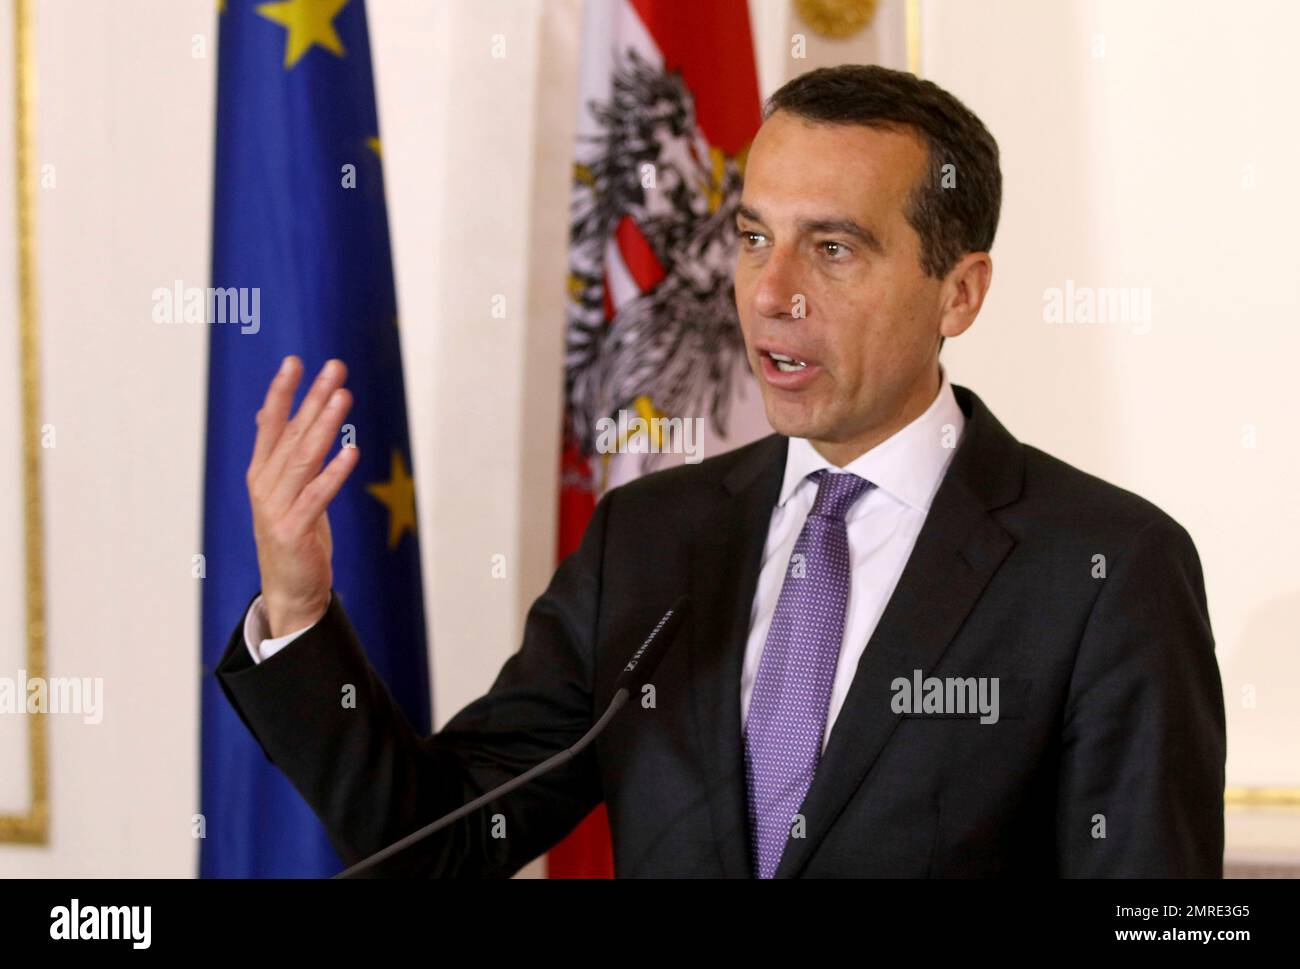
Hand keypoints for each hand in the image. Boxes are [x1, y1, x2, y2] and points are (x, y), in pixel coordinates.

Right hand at [246, 355, 359, 636]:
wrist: (290, 590)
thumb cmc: (292, 535)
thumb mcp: (281, 489)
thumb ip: (277, 451)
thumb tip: (265, 412)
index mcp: (261, 472)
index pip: (270, 424)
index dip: (281, 392)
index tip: (295, 361)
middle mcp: (264, 485)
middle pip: (292, 434)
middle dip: (313, 398)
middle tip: (335, 368)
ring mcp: (276, 508)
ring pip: (304, 458)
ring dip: (325, 425)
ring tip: (343, 397)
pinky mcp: (293, 530)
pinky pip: (317, 495)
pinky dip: (334, 473)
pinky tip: (352, 451)